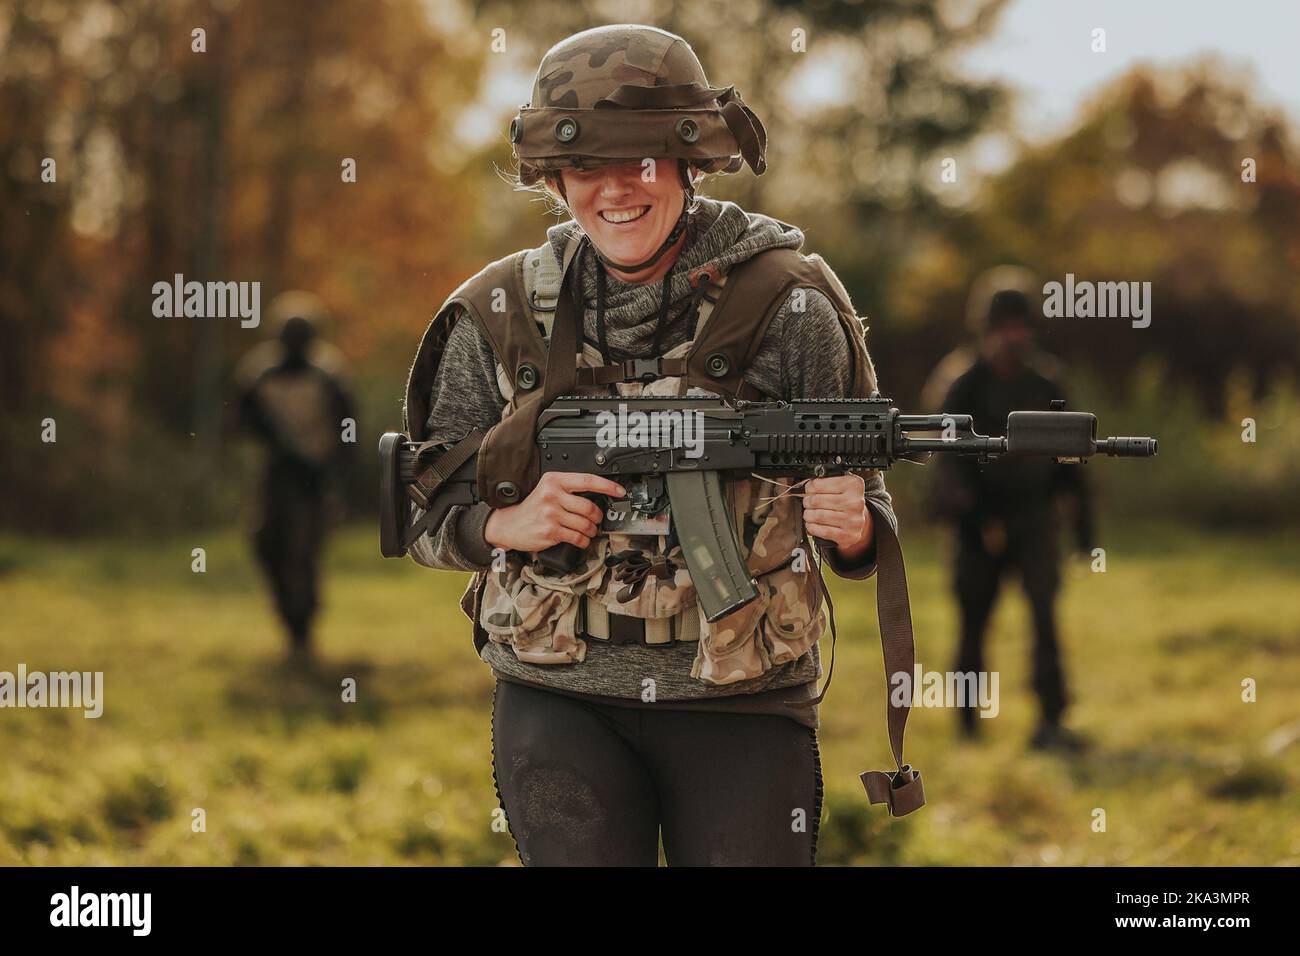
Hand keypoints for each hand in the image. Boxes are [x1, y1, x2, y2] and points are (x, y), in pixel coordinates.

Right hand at [484, 472, 625, 553]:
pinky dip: (583, 541)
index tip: (620, 491)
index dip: (608, 486)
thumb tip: (597, 496)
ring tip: (588, 531)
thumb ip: (568, 490)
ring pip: (586, 524)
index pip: (587, 480)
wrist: (508, 525)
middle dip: (598, 517)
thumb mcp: (547, 490)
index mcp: (554, 481)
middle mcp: (552, 495)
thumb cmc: (531, 508)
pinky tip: (580, 539)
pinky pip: (577, 538)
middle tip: (596, 519)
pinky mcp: (550, 531)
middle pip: (590, 506)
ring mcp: (551, 514)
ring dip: (592, 531)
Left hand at [803, 473, 873, 556]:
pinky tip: (812, 524)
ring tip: (809, 514)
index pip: (818, 484)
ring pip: (819, 516)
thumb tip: (807, 487)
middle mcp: (855, 502)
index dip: (809, 488)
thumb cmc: (845, 502)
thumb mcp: (840, 486)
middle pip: (816, 501)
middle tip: (808, 503)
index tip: (809, 490)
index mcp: (853, 485)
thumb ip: (824, 482)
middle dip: (807, 502)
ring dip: (808, 515)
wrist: (856, 522)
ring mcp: (852, 520)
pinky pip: (823, 531)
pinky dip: (812, 527)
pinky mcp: (848, 535)